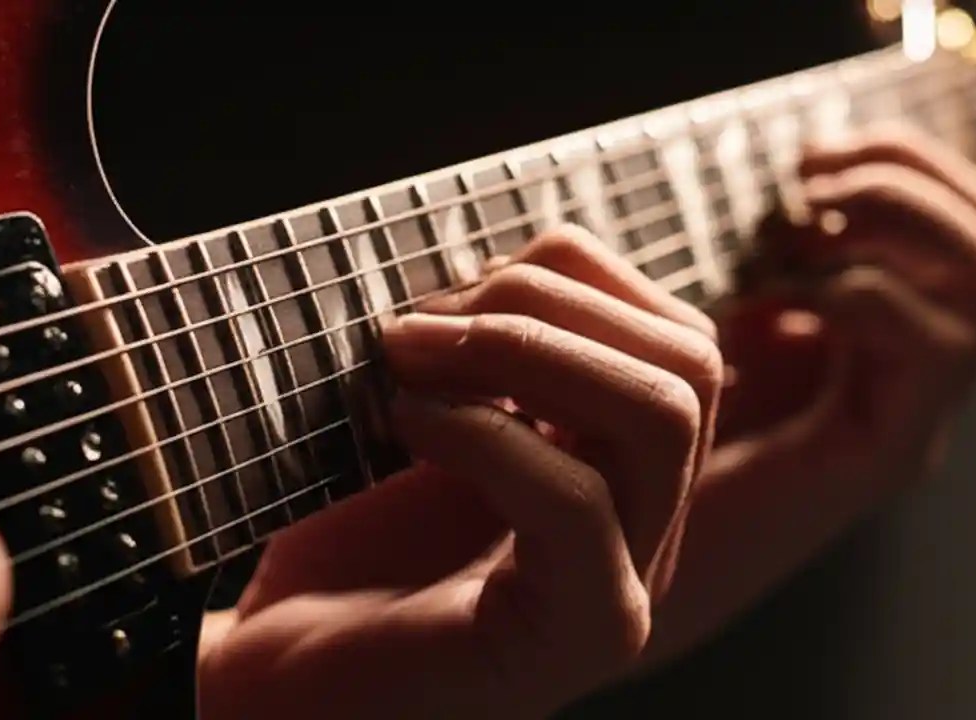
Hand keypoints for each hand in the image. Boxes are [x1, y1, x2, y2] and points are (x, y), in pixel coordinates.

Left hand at [197, 229, 722, 718]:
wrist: (287, 689)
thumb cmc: (345, 561)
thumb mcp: (426, 424)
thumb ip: (479, 351)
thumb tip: (483, 259)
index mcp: (627, 465)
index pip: (672, 328)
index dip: (569, 274)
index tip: (445, 296)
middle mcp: (650, 523)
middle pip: (688, 358)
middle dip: (547, 304)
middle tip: (420, 325)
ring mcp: (627, 585)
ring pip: (662, 416)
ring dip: (525, 351)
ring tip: (409, 359)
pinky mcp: (578, 634)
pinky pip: (575, 501)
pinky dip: (485, 435)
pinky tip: (406, 426)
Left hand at [646, 124, 975, 660]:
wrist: (622, 548)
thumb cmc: (649, 428)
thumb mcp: (720, 324)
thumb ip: (772, 265)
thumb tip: (792, 190)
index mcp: (886, 340)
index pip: (968, 219)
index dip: (905, 163)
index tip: (808, 158)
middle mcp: (920, 378)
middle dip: (906, 183)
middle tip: (807, 186)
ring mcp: (915, 418)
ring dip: (894, 229)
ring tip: (794, 235)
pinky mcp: (887, 459)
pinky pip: (933, 347)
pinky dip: (853, 296)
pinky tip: (766, 306)